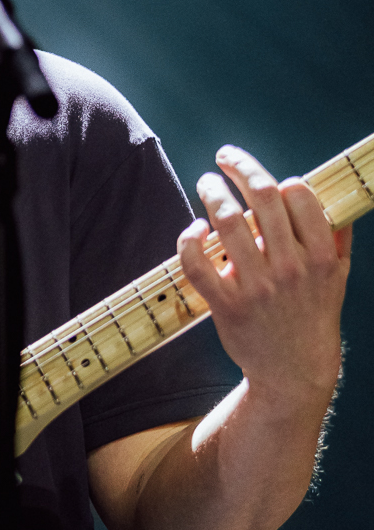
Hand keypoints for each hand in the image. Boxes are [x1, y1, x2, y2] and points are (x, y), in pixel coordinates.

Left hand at [180, 145, 350, 411]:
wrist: (294, 372)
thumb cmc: (314, 317)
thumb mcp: (338, 278)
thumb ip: (336, 237)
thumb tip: (332, 198)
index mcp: (319, 256)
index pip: (299, 195)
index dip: (281, 180)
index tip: (269, 181)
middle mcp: (289, 267)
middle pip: (262, 197)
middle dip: (240, 166)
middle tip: (225, 157)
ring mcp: (256, 286)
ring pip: (227, 221)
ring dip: (212, 191)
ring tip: (207, 182)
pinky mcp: (227, 304)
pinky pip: (198, 264)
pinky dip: (190, 240)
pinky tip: (194, 228)